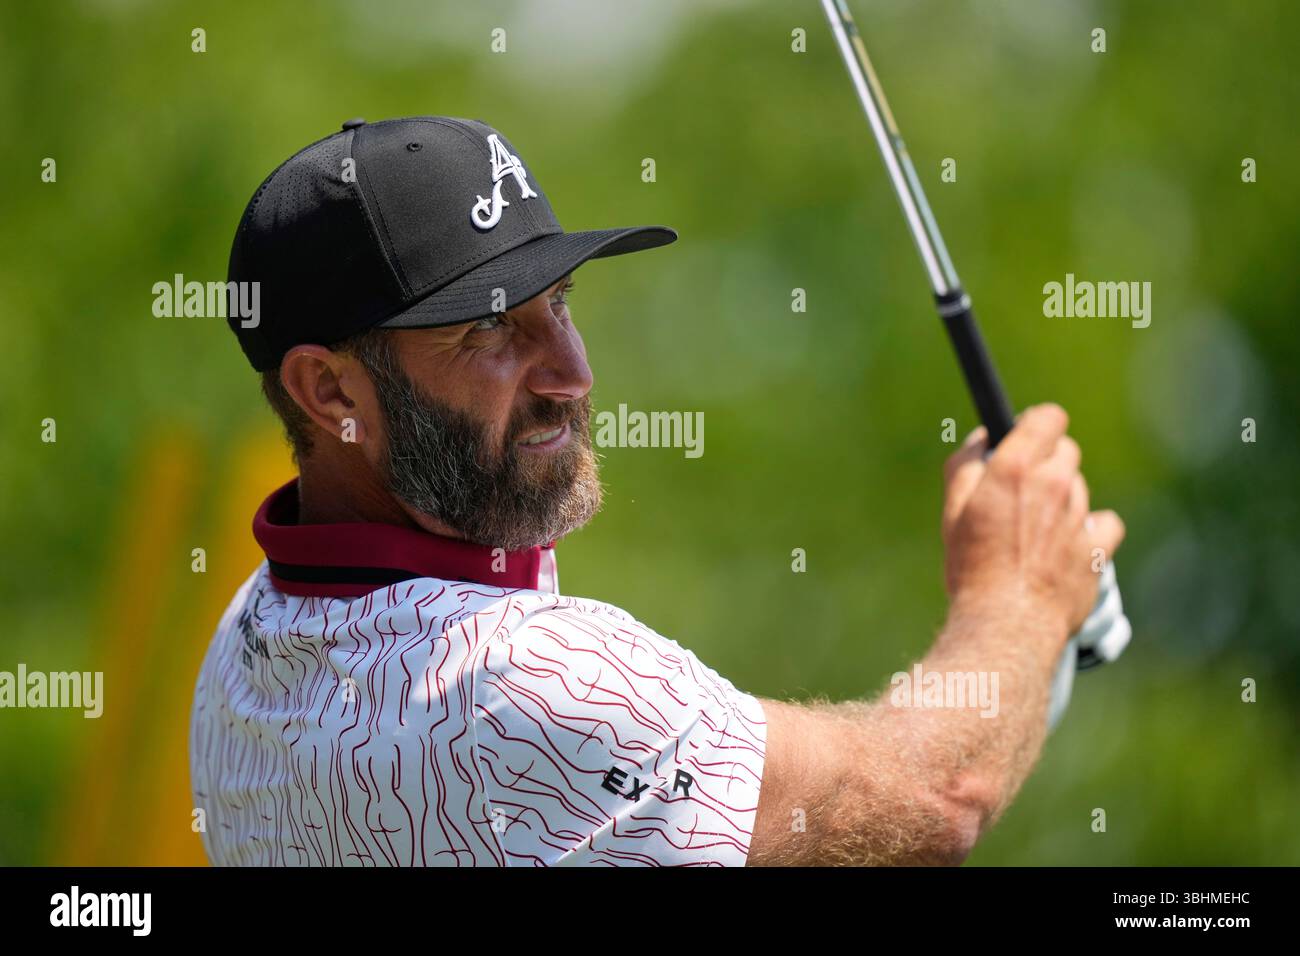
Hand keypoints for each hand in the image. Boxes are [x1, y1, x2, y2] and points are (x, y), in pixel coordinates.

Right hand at [941, 404, 1125, 635]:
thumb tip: (982, 440)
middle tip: (1021, 493)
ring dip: (1061, 501)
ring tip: (1033, 535)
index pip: (1048, 417)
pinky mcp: (1100, 547)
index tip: (1027, 437)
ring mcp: (1081, 515)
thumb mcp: (953, 511)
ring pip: (1079, 490)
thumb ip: (965, 466)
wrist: (1006, 623)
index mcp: (1016, 468)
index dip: (1037, 425)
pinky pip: (1104, 523)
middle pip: (1066, 452)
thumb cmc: (972, 568)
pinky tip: (1068, 547)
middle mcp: (1055, 484)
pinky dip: (1089, 531)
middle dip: (1046, 464)